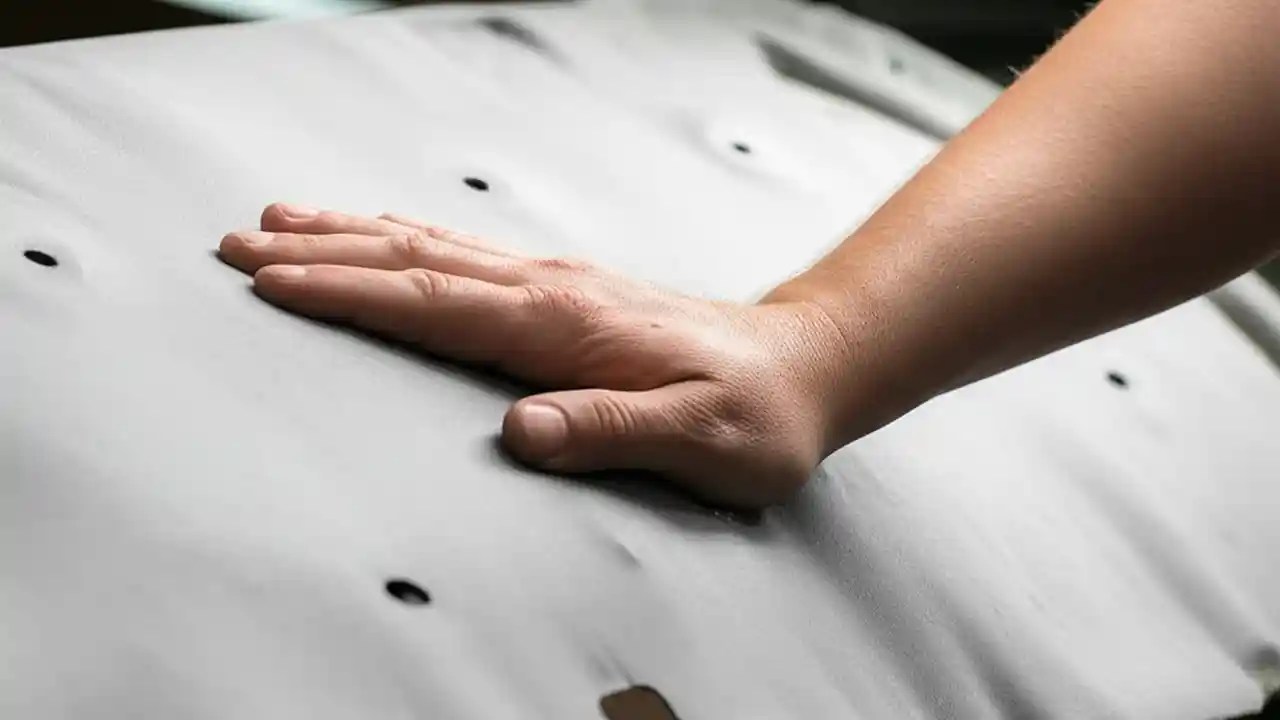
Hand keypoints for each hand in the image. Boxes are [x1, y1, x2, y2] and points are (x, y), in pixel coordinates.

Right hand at [218, 203, 850, 507]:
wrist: (803, 367)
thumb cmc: (756, 414)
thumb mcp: (700, 439)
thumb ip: (610, 430)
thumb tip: (521, 429)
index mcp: (565, 326)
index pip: (432, 305)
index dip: (348, 293)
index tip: (274, 281)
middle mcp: (550, 290)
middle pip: (414, 262)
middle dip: (322, 252)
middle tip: (239, 241)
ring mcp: (555, 284)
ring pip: (433, 249)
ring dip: (352, 236)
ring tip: (282, 221)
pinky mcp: (564, 293)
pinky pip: (466, 257)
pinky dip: (408, 242)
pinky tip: (383, 237)